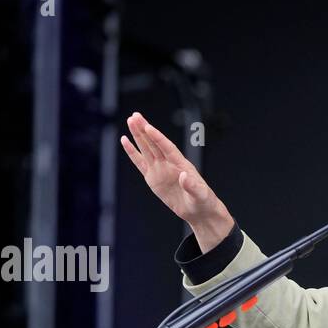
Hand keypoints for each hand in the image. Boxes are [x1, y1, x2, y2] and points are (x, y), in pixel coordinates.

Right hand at [121, 111, 233, 251]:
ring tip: (130, 121)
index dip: (158, 138)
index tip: (148, 127)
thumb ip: (192, 186)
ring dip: (138, 135)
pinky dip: (132, 152)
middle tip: (134, 116)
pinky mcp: (153, 178)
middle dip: (145, 130)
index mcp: (181, 165)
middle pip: (154, 144)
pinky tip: (125, 140)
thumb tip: (184, 176)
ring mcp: (160, 169)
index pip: (167, 148)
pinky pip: (140, 163)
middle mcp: (169, 164)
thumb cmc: (203, 201)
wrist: (199, 211)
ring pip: (146, 149)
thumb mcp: (200, 195)